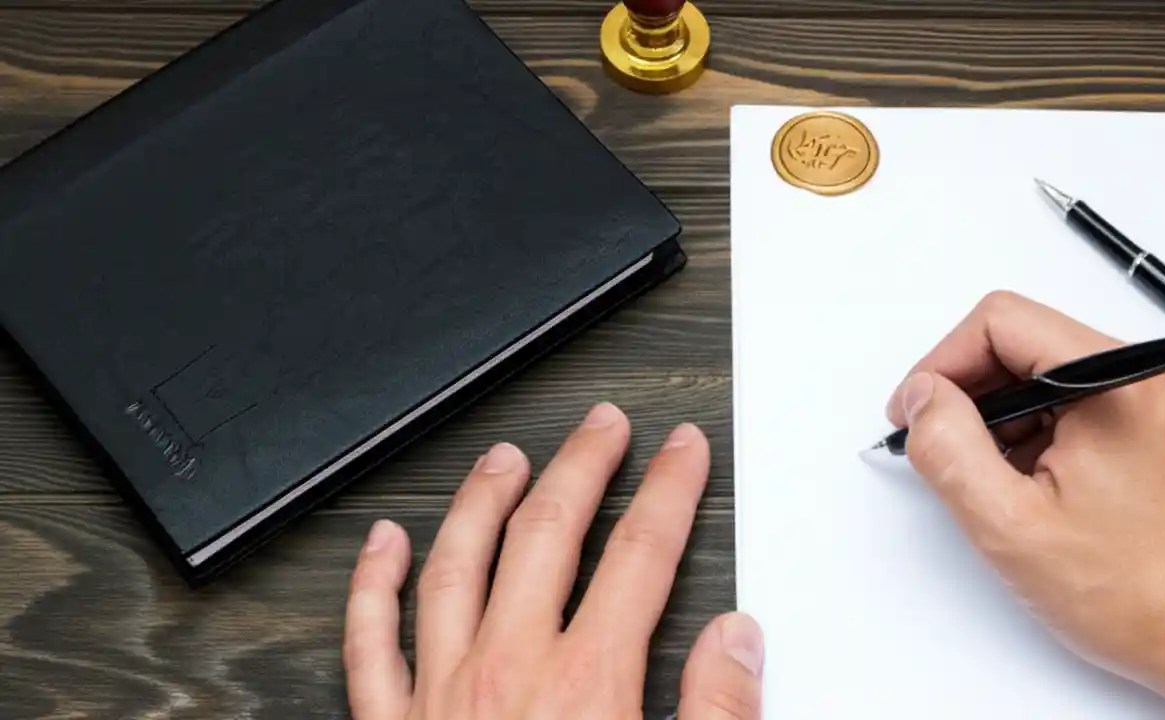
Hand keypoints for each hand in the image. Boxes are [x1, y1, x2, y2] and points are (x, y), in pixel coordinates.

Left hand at [342, 403, 763, 719]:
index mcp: (585, 688)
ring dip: (483, 499)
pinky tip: (382, 543)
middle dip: (582, 466)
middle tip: (603, 427)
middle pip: (548, 533)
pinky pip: (369, 639)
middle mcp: (506, 674)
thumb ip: (718, 716)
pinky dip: (373, 583)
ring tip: (506, 457)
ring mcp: (438, 696)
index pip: (640, 556)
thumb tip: (737, 638)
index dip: (667, 491)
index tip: (681, 453)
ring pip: (456, 564)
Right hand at [886, 291, 1164, 717]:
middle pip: (1025, 342)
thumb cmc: (1145, 595)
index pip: (1000, 322)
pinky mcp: (1164, 425)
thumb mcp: (1011, 525)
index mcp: (1119, 380)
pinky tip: (1036, 488)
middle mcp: (1150, 374)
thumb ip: (948, 447)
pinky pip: (1081, 402)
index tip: (917, 413)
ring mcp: (1162, 398)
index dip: (942, 365)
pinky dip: (1042, 435)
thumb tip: (920, 396)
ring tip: (1002, 486)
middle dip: (972, 396)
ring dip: (1007, 420)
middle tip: (948, 456)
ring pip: (1050, 374)